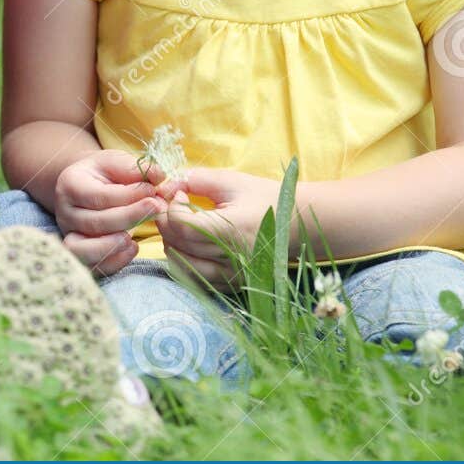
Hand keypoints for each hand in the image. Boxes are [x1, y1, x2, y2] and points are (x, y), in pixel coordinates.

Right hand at [54, 150, 167, 276]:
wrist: (86, 187)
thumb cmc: (104, 174)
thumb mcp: (116, 162)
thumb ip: (135, 168)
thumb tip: (159, 176)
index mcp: (71, 184)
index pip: (99, 195)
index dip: (130, 196)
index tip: (153, 192)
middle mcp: (65, 211)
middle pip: (95, 222)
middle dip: (130, 217)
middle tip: (156, 209)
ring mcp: (68, 234)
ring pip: (85, 249)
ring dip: (114, 245)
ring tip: (135, 236)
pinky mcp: (78, 253)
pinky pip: (91, 267)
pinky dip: (113, 262)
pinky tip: (132, 248)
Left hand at [154, 168, 278, 290]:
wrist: (297, 224)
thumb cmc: (265, 198)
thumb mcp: (234, 181)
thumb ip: (199, 179)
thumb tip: (168, 186)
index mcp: (232, 230)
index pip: (183, 226)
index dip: (172, 209)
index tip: (180, 196)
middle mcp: (230, 258)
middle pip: (178, 246)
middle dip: (166, 224)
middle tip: (174, 208)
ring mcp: (230, 275)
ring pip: (181, 267)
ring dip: (171, 245)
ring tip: (180, 226)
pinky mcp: (230, 284)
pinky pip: (194, 280)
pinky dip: (184, 263)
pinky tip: (189, 245)